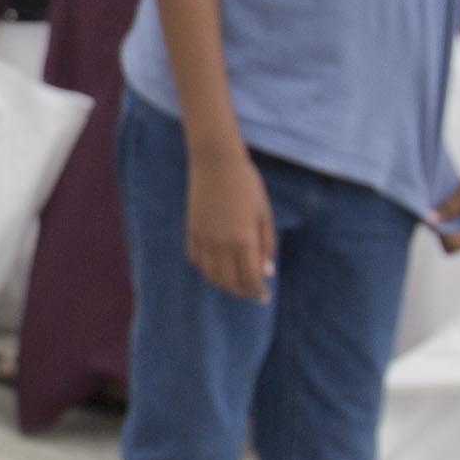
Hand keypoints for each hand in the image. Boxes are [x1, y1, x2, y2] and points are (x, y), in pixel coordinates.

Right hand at [183, 140, 275, 302]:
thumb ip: (266, 244)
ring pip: (210, 274)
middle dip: (242, 291)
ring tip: (234, 283)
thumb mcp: (264, 214)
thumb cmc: (247, 185)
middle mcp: (221, 244)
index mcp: (243, 240)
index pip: (250, 278)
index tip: (264, 296)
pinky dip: (205, 268)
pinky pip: (196, 259)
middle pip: (230, 281)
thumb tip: (267, 271)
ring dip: (223, 284)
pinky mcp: (191, 231)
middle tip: (251, 292)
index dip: (257, 291)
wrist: (215, 163)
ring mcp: (204, 238)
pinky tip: (215, 267)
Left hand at [431, 139, 459, 252]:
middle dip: (439, 228)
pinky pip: (458, 221)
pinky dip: (448, 213)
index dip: (438, 233)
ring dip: (443, 220)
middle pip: (453, 242)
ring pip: (454, 231)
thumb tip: (431, 220)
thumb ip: (450, 208)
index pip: (453, 245)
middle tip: (428, 209)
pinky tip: (442, 200)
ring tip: (434, 204)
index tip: (429, 214)